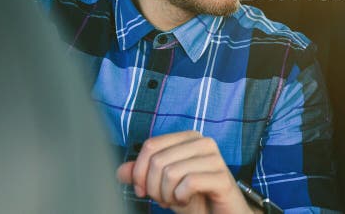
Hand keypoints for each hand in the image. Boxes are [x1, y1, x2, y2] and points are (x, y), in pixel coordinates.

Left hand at [116, 131, 253, 213]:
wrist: (220, 213)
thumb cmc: (194, 196)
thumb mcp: (162, 185)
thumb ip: (142, 175)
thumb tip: (122, 171)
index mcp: (188, 138)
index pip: (151, 146)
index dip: (139, 172)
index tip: (143, 190)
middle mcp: (203, 142)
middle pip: (158, 161)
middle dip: (154, 188)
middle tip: (164, 198)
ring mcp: (215, 158)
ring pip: (171, 173)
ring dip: (168, 195)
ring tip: (177, 199)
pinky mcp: (222, 177)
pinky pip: (188, 183)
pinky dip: (181, 198)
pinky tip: (188, 200)